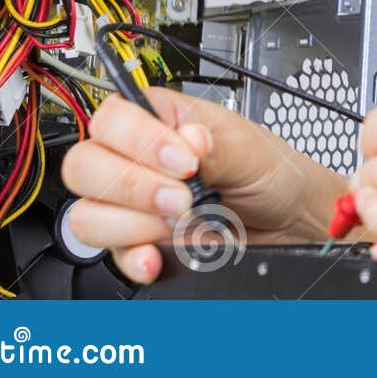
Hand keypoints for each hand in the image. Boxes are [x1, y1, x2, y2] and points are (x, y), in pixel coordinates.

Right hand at [61, 88, 345, 283]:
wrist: (291, 222)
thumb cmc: (273, 172)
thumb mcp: (251, 151)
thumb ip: (217, 146)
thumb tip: (189, 140)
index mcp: (161, 120)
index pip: (112, 118)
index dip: (138, 140)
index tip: (184, 161)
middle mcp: (138, 160)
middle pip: (85, 166)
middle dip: (132, 186)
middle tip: (181, 198)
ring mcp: (134, 205)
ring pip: (87, 214)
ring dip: (131, 224)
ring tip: (180, 221)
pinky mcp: (140, 242)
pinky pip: (110, 256)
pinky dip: (133, 259)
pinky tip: (159, 255)